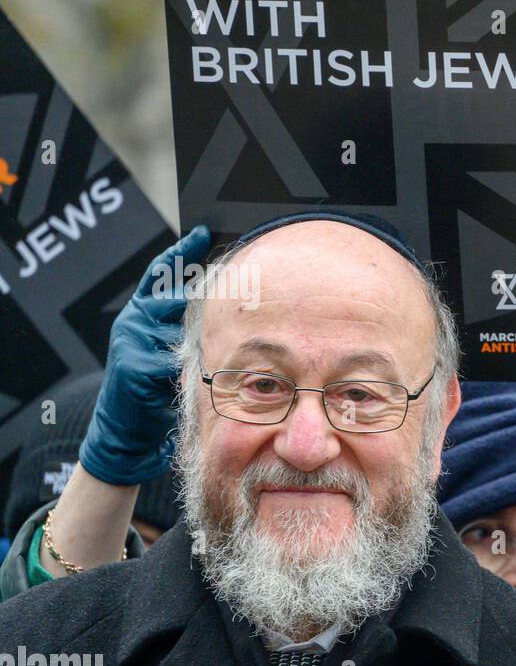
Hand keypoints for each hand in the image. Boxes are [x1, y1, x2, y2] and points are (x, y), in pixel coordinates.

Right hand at [79, 226, 210, 484]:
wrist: (129, 434)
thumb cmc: (160, 392)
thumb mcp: (176, 353)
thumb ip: (190, 329)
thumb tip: (232, 308)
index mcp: (144, 313)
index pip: (162, 274)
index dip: (181, 252)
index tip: (203, 231)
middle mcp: (134, 321)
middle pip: (174, 296)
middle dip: (200, 290)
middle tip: (236, 274)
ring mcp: (130, 342)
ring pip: (177, 329)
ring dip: (201, 337)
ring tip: (223, 331)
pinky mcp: (132, 368)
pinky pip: (172, 362)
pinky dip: (192, 369)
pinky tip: (205, 373)